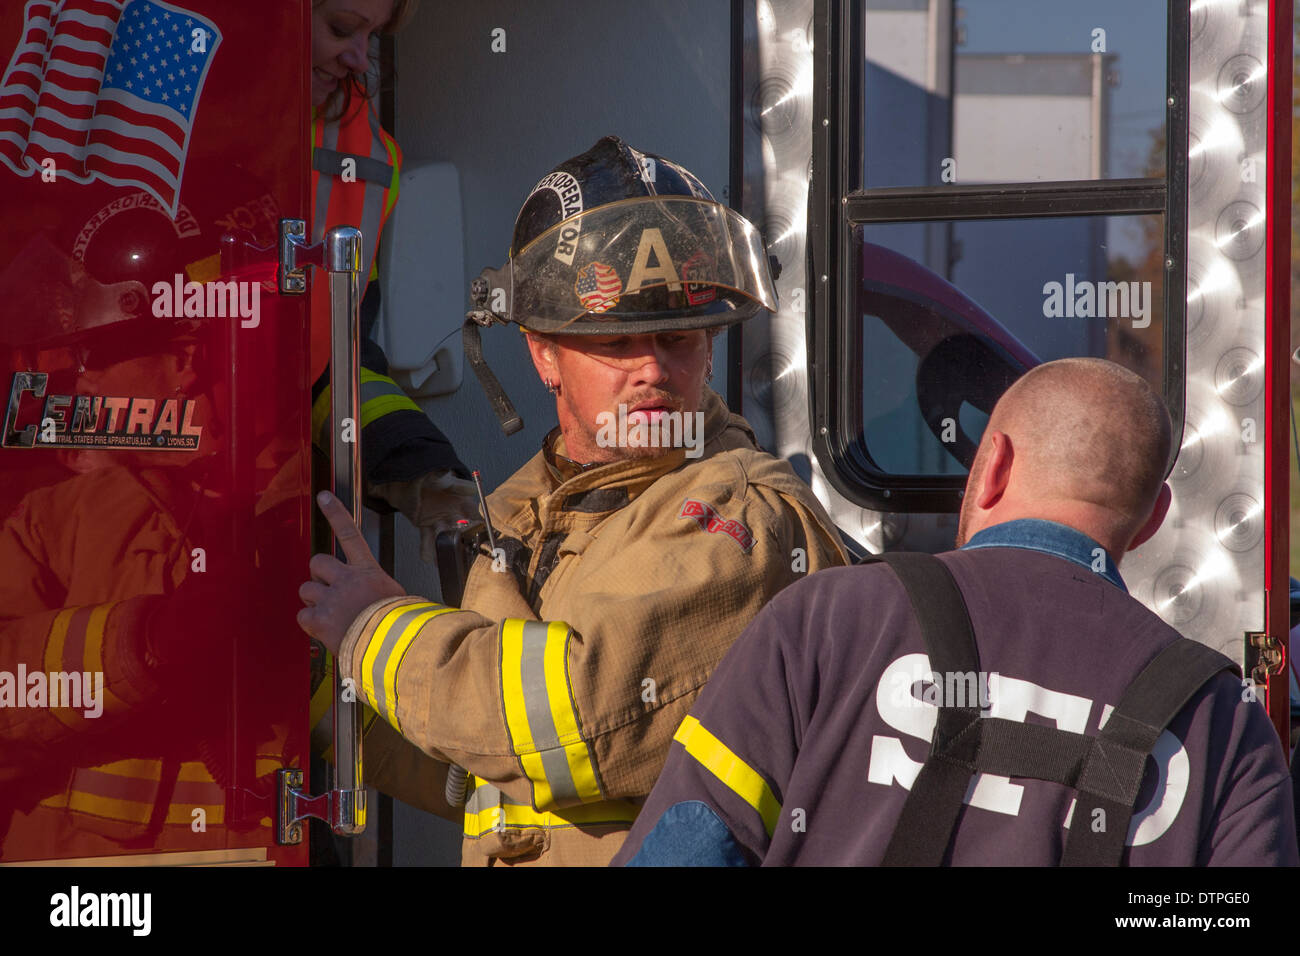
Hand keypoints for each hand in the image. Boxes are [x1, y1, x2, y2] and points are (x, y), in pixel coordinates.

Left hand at [298, 491, 405, 653]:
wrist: (392, 646)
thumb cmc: (400, 625)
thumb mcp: (399, 599)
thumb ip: (382, 592)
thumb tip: (389, 600)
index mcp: (368, 572)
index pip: (350, 534)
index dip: (336, 513)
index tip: (324, 496)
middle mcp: (347, 580)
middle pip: (317, 562)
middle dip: (320, 576)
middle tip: (329, 590)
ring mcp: (331, 598)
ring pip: (307, 589)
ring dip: (315, 601)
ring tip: (332, 615)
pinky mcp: (319, 618)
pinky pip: (303, 616)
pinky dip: (311, 623)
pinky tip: (326, 630)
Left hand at [369, 470, 482, 561]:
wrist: (403, 477)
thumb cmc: (426, 473)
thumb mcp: (443, 477)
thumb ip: (457, 485)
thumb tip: (472, 488)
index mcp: (461, 500)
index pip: (475, 515)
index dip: (479, 524)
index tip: (481, 533)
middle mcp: (452, 512)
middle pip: (462, 530)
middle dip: (463, 540)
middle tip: (465, 549)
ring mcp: (439, 520)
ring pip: (445, 536)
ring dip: (446, 547)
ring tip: (447, 556)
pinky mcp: (425, 525)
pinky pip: (428, 539)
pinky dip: (428, 549)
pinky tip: (430, 557)